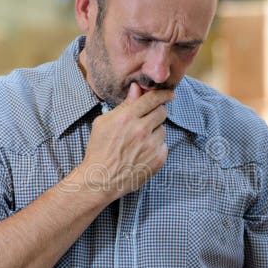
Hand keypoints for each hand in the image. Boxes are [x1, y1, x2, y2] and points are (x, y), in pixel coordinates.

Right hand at [78, 83, 172, 198]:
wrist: (101, 179)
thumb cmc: (99, 149)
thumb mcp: (104, 122)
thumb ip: (124, 105)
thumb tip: (137, 89)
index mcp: (127, 117)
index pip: (152, 99)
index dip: (163, 94)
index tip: (168, 94)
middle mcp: (141, 130)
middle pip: (162, 112)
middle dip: (156, 113)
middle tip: (147, 121)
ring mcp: (151, 146)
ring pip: (163, 129)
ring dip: (154, 132)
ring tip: (139, 141)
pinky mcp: (158, 159)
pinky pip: (163, 145)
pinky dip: (156, 147)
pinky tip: (142, 153)